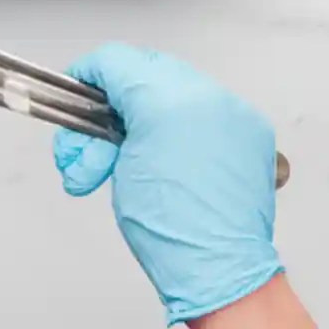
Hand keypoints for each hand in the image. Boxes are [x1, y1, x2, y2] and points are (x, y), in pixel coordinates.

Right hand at [53, 44, 282, 324]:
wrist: (220, 268)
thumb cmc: (171, 231)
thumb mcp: (120, 168)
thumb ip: (113, 123)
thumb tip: (106, 104)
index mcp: (167, 102)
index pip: (117, 61)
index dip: (90, 75)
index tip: (78, 90)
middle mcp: (207, 97)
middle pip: (145, 71)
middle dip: (115, 104)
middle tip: (98, 142)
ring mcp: (233, 111)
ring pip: (176, 87)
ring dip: (147, 114)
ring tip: (132, 158)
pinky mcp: (250, 129)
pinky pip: (207, 108)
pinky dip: (183, 124)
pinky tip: (169, 155)